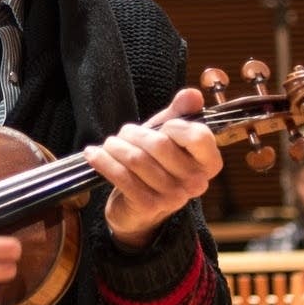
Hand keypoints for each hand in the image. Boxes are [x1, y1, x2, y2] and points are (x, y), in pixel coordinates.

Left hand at [86, 87, 224, 248]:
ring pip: (137, 159)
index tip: (161, 127)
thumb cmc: (157, 166)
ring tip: (109, 144)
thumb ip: (181, 113)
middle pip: (159, 144)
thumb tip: (192, 94)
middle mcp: (195, 182)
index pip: (197, 135)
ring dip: (116, 146)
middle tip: (124, 134)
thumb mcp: (170, 137)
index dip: (174, 126)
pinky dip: (103, 161)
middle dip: (134, 134)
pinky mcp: (148, 205)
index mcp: (209, 163)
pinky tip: (94, 154)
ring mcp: (173, 196)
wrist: (141, 210)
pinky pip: (121, 176)